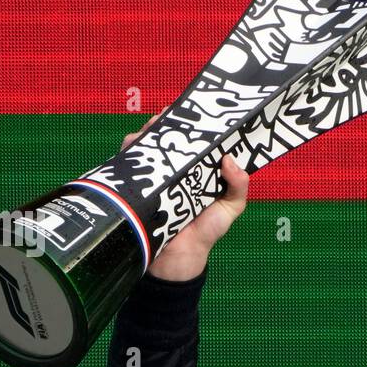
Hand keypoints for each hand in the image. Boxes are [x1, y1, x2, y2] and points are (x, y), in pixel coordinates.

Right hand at [119, 112, 250, 281]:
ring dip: (149, 131)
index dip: (194, 121)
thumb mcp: (231, 207)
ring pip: (147, 143)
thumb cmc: (207, 230)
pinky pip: (128, 161)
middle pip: (168, 134)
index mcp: (199, 167)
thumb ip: (238, 185)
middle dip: (168, 120)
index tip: (196, 107)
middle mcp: (176, 166)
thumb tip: (230, 159)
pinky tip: (137, 144)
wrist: (180, 258)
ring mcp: (155, 173)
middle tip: (172, 114)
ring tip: (155, 128)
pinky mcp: (136, 183)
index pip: (195, 137)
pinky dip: (130, 148)